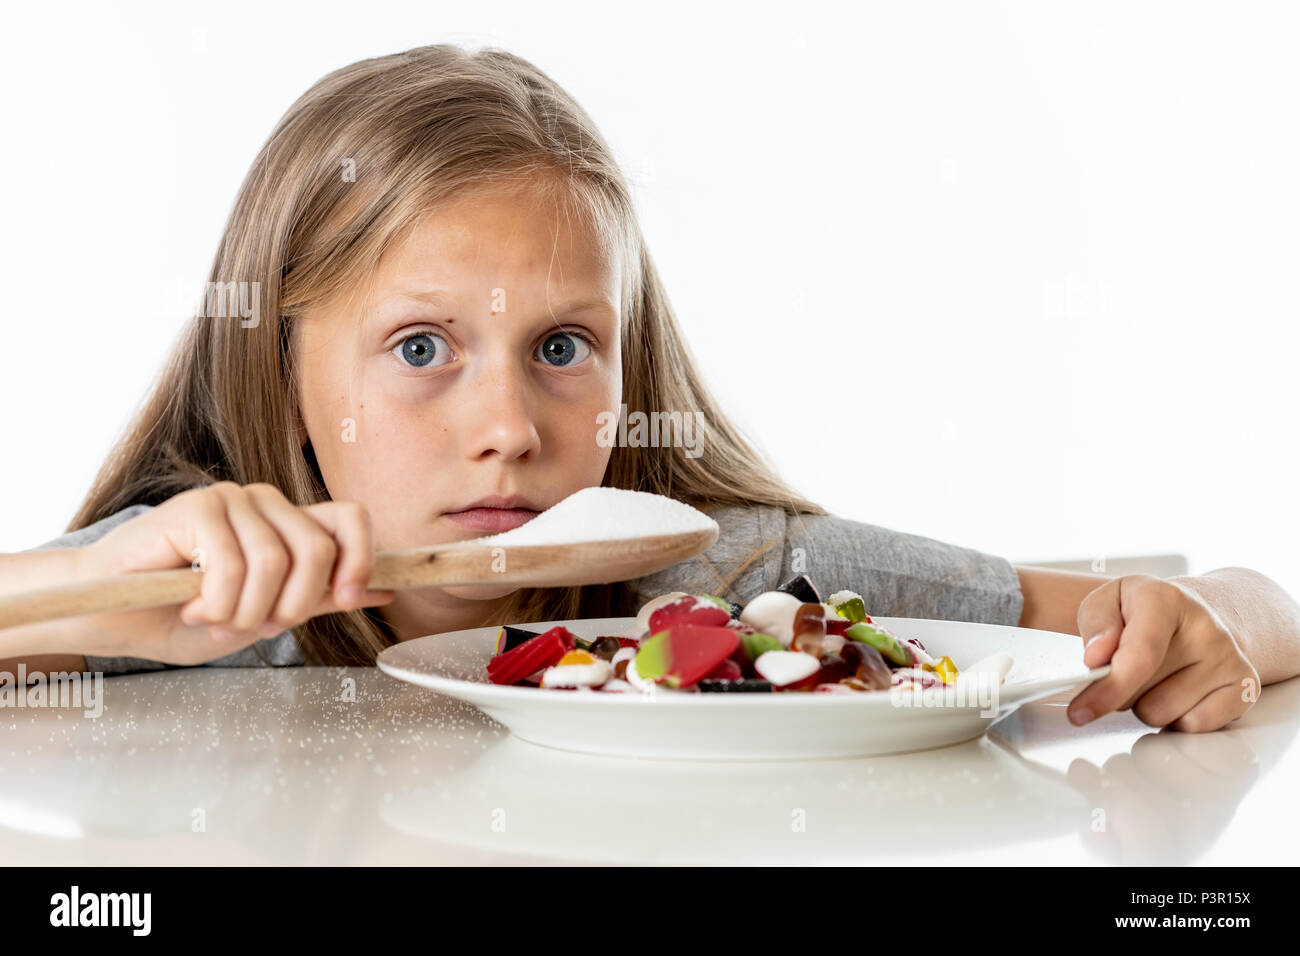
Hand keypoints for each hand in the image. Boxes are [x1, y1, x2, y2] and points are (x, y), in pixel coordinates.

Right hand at [77, 482, 394, 664]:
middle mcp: (266, 503)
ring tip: (213, 618)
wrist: (110, 618)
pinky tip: (192, 606)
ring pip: (276, 563)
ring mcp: (232, 500)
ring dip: (245, 611)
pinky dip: (216, 604)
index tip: (351, 599)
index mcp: (289, 524)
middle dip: (292, 605)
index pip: (351, 520)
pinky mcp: (197, 508)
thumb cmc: (182, 615)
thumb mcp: (265, 615)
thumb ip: (321, 598)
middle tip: (254, 625)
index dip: (361, 559)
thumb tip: (386, 590)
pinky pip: (232, 566)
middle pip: (318, 550)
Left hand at [1069, 574, 1259, 732]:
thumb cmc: (1142, 612)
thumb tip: (1096, 658)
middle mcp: (1207, 628)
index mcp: (1165, 600)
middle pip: (1141, 693)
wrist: (1194, 614)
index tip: (1080, 711)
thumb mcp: (1106, 602)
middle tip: (1124, 668)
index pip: (1139, 655)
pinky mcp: (1246, 687)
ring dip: (1146, 704)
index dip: (1108, 689)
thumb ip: (1095, 626)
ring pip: (1162, 715)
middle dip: (1118, 692)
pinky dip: (1176, 717)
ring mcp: (1230, 658)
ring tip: (1153, 676)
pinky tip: (1178, 691)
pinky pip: (1193, 727)